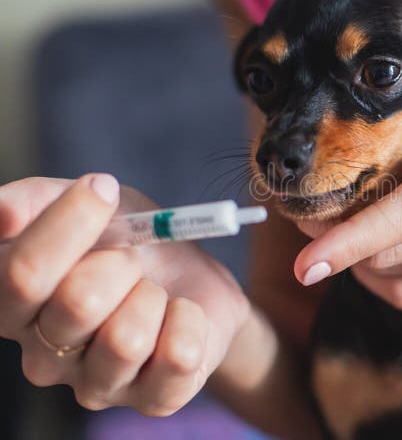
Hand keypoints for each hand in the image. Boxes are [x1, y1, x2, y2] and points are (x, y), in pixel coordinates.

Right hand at [0, 175, 248, 415]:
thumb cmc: (133, 241)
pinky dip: (191, 321)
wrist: (196, 280)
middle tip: (133, 259)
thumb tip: (0, 212)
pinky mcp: (152, 400)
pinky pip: (178, 357)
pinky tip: (180, 317)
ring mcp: (96, 385)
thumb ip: (37, 200)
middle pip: (77, 303)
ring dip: (154, 297)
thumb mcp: (93, 205)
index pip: (20, 273)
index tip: (101, 188)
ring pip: (126, 339)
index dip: (68, 224)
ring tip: (154, 294)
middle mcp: (43, 357)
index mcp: (14, 306)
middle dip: (121, 262)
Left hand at [294, 71, 401, 308]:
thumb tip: (384, 62)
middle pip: (388, 254)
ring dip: (353, 259)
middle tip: (298, 216)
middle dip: (331, 243)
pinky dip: (378, 278)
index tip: (304, 263)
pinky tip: (365, 254)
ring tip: (328, 230)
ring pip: (395, 276)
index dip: (350, 242)